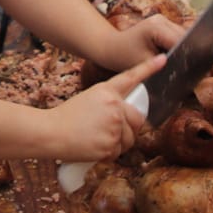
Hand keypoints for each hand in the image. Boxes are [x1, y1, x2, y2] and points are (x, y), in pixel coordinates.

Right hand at [49, 53, 165, 162]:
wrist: (50, 132)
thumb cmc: (66, 117)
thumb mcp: (89, 100)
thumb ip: (111, 105)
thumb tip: (128, 119)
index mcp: (107, 91)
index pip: (131, 78)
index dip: (148, 68)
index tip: (162, 59)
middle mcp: (114, 106)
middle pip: (137, 119)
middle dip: (128, 127)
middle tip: (107, 130)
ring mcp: (114, 126)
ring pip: (130, 139)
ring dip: (118, 142)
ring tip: (96, 138)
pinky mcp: (110, 145)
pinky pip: (119, 152)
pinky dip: (108, 153)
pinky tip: (93, 147)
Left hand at [102, 12, 186, 72]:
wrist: (111, 47)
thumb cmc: (124, 56)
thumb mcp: (145, 64)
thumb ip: (165, 65)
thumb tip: (186, 71)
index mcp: (156, 27)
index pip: (181, 41)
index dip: (190, 55)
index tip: (196, 69)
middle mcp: (161, 20)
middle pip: (184, 38)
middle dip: (188, 53)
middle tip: (194, 71)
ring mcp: (163, 20)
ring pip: (183, 37)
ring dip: (185, 50)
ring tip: (187, 66)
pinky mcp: (163, 25)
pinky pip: (177, 37)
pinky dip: (178, 48)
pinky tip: (178, 59)